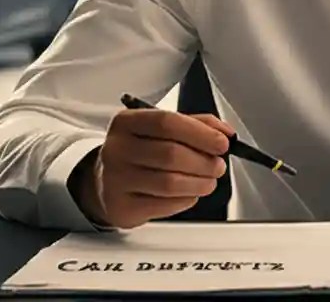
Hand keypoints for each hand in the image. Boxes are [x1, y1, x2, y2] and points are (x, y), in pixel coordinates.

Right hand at [70, 108, 233, 227]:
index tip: (222, 142)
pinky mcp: (121, 207)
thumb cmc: (138, 153)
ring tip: (209, 181)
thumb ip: (195, 125)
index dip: (200, 133)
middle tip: (218, 166)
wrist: (104, 183)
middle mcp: (116, 149)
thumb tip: (225, 133)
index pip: (167, 122)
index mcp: (126, 122)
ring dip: (199, 183)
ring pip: (170, 183)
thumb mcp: (160, 130)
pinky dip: (186, 199)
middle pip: (171, 154)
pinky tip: (189, 193)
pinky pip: (164, 204)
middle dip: (204, 162)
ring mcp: (115, 179)